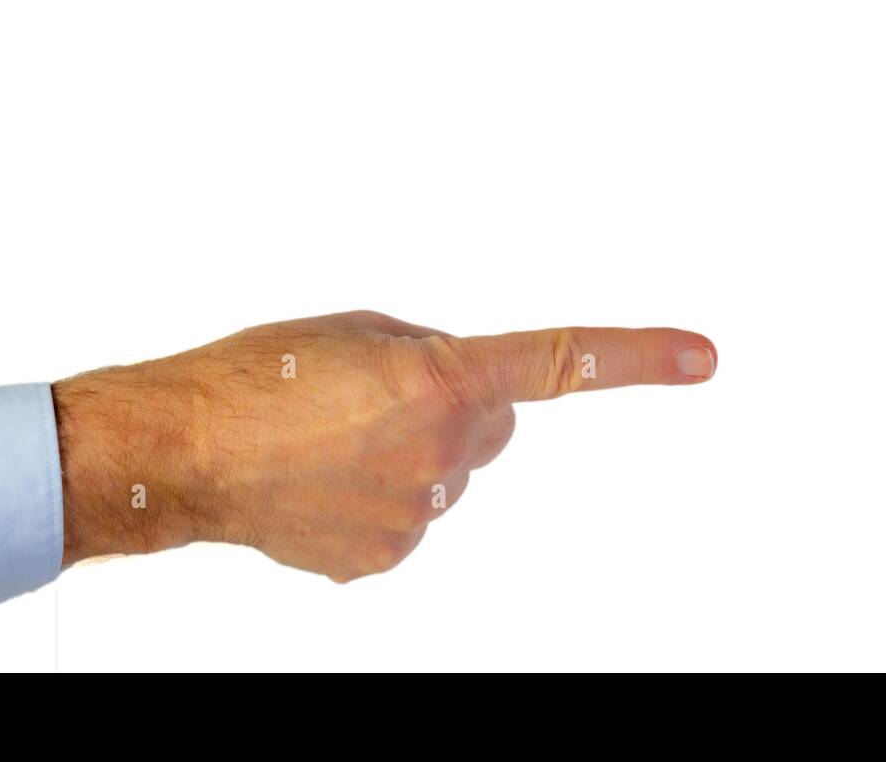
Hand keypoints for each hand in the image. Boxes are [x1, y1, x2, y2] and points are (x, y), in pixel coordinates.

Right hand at [52, 311, 715, 580]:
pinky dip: (375, 502)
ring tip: (327, 442)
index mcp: (443, 378)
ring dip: (406, 458)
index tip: (702, 357)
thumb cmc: (255, 372)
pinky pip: (405, 520)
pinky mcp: (385, 558)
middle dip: (455, 412)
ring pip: (443, 478)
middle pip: (492, 428)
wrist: (183, 450)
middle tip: (375, 401)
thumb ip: (428, 351)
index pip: (560, 364)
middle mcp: (444, 452)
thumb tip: (457, 387)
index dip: (637, 357)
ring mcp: (418, 515)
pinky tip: (320, 485)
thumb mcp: (356, 327)